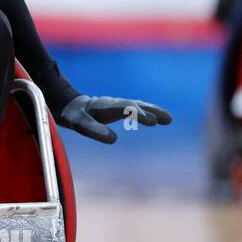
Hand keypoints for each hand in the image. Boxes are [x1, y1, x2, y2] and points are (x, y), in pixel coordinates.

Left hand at [56, 95, 172, 143]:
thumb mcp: (79, 124)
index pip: (125, 108)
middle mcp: (114, 102)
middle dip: (150, 111)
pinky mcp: (121, 108)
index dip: (138, 113)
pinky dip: (149, 111)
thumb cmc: (75, 116)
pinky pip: (138, 108)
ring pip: (139, 105)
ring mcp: (119, 104)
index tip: (151, 121)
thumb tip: (114, 139)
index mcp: (105, 106)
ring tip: (169, 119)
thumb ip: (94, 130)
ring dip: (154, 111)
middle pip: (135, 105)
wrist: (72, 106)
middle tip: (166, 120)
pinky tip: (160, 118)